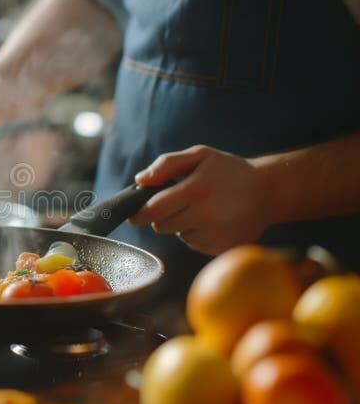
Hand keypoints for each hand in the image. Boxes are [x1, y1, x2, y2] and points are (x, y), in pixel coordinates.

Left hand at [129, 145, 270, 255]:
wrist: (269, 191)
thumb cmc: (229, 170)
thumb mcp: (200, 155)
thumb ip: (166, 164)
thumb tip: (140, 180)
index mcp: (196, 190)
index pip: (153, 209)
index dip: (138, 212)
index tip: (133, 211)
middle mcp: (205, 216)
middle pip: (161, 225)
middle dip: (162, 214)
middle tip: (178, 201)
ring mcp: (214, 235)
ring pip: (177, 234)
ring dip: (181, 223)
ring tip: (202, 208)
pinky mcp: (220, 248)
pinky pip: (193, 243)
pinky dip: (196, 233)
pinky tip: (213, 220)